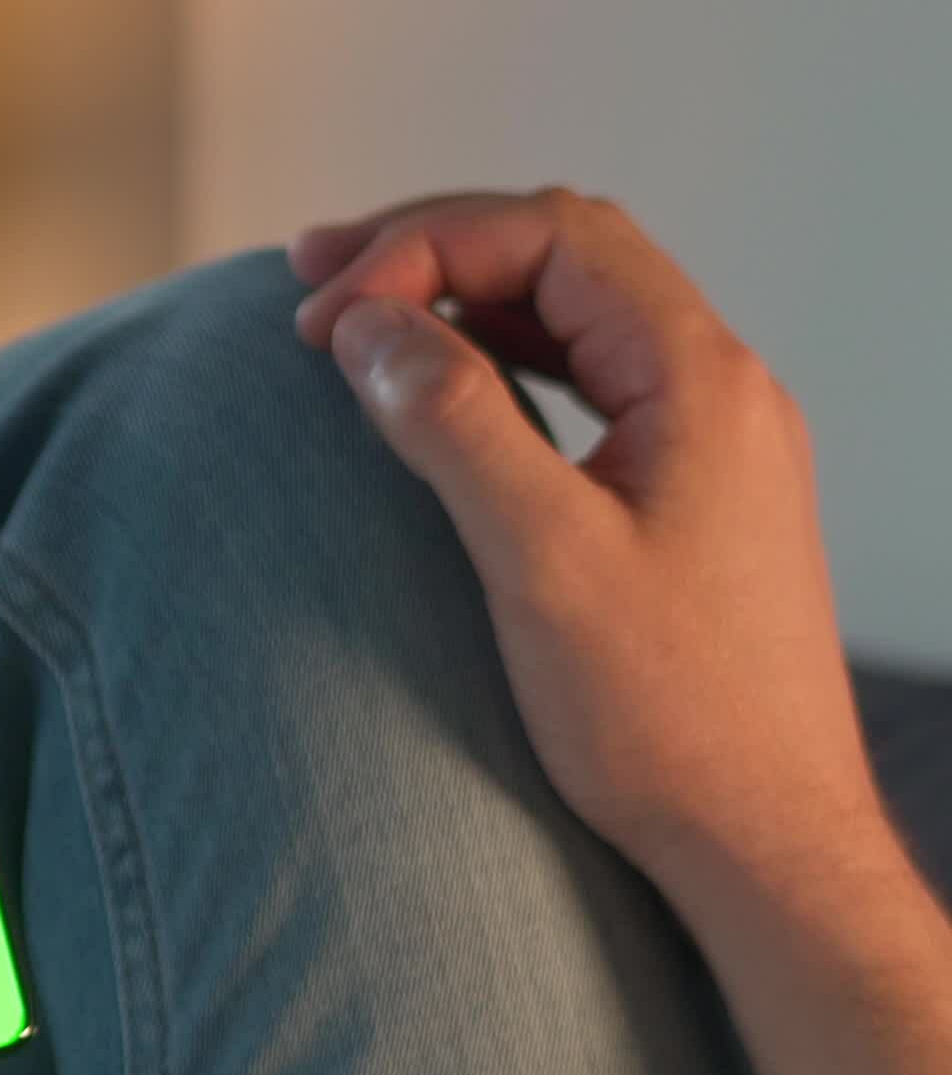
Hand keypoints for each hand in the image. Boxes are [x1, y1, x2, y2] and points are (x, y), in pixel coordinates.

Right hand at [289, 189, 888, 908]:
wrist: (762, 836)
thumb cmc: (668, 717)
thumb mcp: (540, 560)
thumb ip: (453, 425)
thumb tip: (368, 327)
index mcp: (699, 379)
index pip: (552, 238)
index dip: (423, 251)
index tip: (324, 321)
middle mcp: (717, 389)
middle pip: (565, 255)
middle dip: (433, 251)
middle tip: (312, 278)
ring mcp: (708, 440)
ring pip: (574, 315)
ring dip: (460, 302)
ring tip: (353, 322)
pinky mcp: (687, 493)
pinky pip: (585, 382)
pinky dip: (497, 364)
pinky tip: (435, 396)